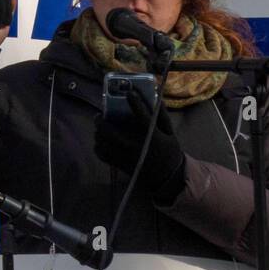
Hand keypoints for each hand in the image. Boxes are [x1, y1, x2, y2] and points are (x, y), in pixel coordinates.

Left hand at [94, 90, 186, 204]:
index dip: (136, 103)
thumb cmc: (169, 151)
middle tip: (99, 115)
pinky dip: (98, 146)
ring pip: (103, 143)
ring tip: (99, 127)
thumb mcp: (170, 134)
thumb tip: (156, 97)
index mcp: (153, 138)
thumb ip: (163, 116)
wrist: (168, 177)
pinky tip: (100, 141)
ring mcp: (127, 157)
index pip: (144, 118)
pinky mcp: (121, 165)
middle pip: (111, 132)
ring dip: (98, 133)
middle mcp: (138, 147)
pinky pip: (102, 155)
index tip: (129, 92)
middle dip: (101, 121)